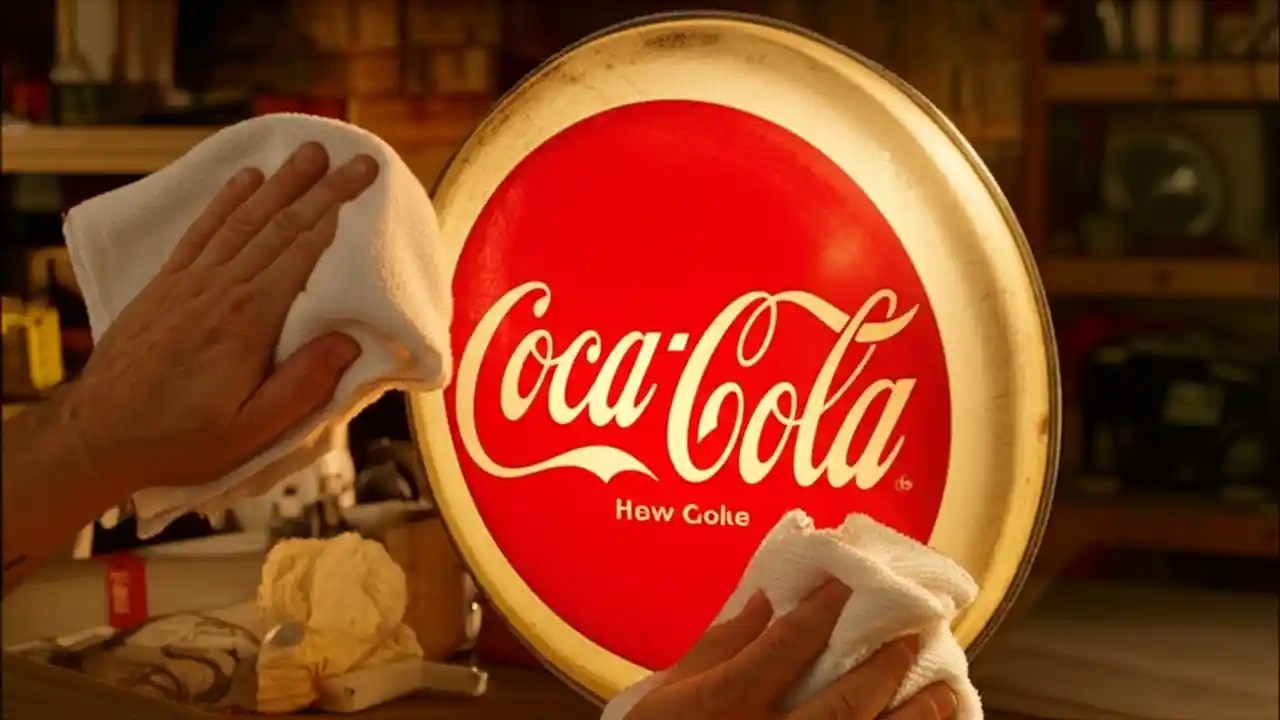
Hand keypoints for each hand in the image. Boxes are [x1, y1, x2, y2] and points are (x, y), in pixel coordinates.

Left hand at [57, 142, 378, 496]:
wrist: (100, 433)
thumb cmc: (182, 438)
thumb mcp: (252, 430)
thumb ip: (302, 385)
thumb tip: (349, 342)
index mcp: (249, 320)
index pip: (301, 252)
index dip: (334, 213)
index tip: (361, 183)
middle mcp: (220, 289)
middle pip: (280, 226)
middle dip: (322, 189)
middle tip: (355, 160)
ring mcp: (190, 282)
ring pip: (244, 219)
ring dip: (280, 183)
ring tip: (309, 153)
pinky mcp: (166, 285)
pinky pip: (202, 231)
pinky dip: (226, 201)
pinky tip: (246, 180)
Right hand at [624, 580, 957, 719]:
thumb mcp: (665, 694)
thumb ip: (716, 649)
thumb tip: (761, 601)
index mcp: (727, 706)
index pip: (785, 649)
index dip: (820, 611)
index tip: (848, 582)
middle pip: (842, 703)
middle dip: (884, 667)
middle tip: (916, 633)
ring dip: (911, 719)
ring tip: (945, 691)